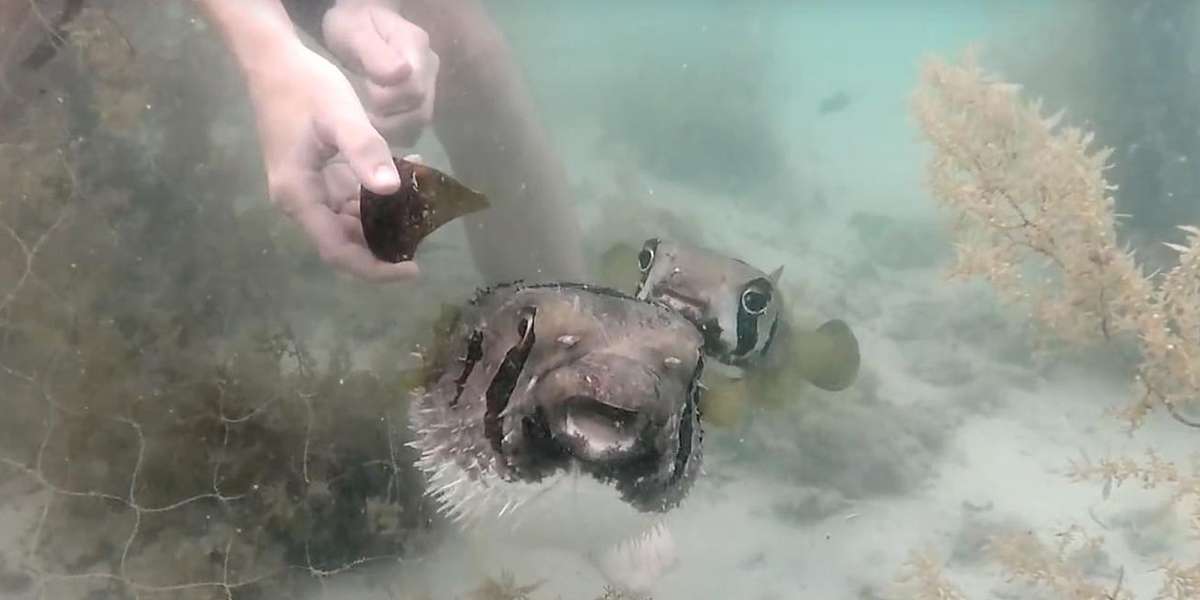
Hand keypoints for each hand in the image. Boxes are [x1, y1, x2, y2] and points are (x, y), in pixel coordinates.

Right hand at [247, 37, 418, 281]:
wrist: (274, 60)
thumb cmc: (304, 87)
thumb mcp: (340, 115)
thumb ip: (365, 151)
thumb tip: (391, 188)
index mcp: (299, 197)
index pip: (338, 251)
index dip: (375, 268)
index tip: (413, 269)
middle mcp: (301, 202)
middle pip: (347, 242)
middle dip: (388, 241)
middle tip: (428, 228)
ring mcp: (310, 191)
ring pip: (353, 221)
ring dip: (388, 215)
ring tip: (424, 196)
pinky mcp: (319, 178)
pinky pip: (353, 199)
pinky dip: (380, 194)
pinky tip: (410, 170)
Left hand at [322, 1, 438, 146]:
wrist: (362, 22)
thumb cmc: (355, 24)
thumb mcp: (355, 31)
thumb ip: (375, 53)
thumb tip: (400, 74)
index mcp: (416, 46)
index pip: (414, 88)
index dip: (388, 100)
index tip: (364, 94)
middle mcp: (430, 68)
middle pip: (421, 111)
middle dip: (389, 119)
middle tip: (363, 113)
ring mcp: (429, 86)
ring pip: (420, 124)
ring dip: (392, 131)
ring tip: (368, 121)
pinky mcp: (421, 102)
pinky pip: (414, 128)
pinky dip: (395, 134)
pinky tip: (376, 126)